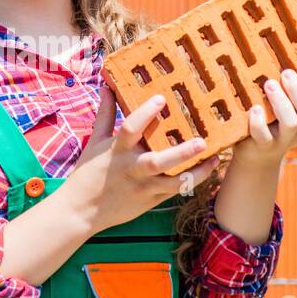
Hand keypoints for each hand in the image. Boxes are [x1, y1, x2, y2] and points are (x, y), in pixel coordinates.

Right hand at [64, 85, 221, 233]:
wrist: (81, 210)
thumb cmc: (88, 173)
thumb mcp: (95, 141)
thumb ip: (105, 114)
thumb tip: (107, 87)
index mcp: (116, 151)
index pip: (130, 128)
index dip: (145, 113)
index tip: (161, 99)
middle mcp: (132, 168)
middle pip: (158, 161)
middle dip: (181, 152)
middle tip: (201, 141)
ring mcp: (143, 187)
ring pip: (173, 182)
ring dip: (196, 172)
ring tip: (215, 159)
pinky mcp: (150, 201)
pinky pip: (174, 191)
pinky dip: (192, 181)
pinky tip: (209, 169)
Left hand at [234, 68, 296, 167]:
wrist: (257, 153)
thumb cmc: (275, 118)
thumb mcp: (289, 102)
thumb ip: (293, 84)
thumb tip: (288, 47)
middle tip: (286, 73)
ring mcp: (285, 140)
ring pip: (291, 123)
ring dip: (281, 102)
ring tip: (269, 84)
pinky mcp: (265, 146)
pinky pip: (264, 136)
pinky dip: (259, 122)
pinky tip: (255, 109)